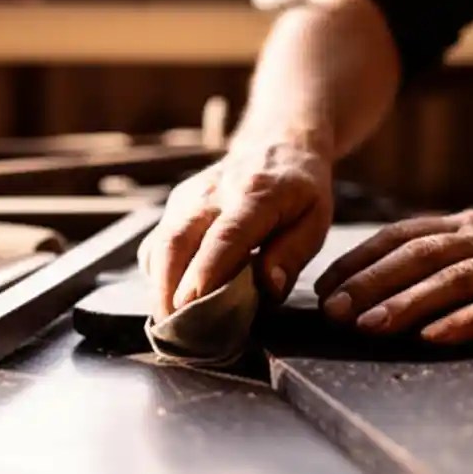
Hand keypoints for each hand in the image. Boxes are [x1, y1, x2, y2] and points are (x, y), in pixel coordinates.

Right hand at [138, 138, 333, 318]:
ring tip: (169, 324)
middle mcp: (214, 192)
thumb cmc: (300, 189)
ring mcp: (189, 196)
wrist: (276, 142)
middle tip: (175, 331)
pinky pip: (157, 243)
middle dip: (169, 290)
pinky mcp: (176, 204)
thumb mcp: (315, 219)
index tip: (191, 307)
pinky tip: (170, 297)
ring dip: (159, 287)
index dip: (205, 273)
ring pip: (161, 243)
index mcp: (256, 195)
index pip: (225, 237)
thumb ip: (293, 253)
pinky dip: (157, 274)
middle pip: (178, 241)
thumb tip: (269, 287)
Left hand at [313, 206, 472, 343]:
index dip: (361, 259)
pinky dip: (466, 322)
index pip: (403, 234)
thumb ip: (452, 245)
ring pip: (452, 280)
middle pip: (419, 256)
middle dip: (371, 283)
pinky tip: (437, 337)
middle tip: (333, 312)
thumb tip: (392, 266)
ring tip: (370, 327)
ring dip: (407, 304)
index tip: (326, 286)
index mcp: (472, 224)